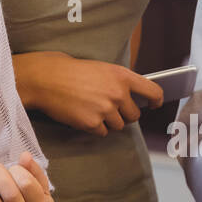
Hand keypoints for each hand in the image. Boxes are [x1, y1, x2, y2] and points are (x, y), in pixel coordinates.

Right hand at [16, 51, 162, 136]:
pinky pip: (102, 132)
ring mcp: (106, 109)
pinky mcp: (92, 123)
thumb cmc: (71, 71)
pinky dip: (94, 127)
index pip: (152, 92)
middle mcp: (118, 93)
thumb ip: (119, 82)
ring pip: (118, 126)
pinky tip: (83, 114)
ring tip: (91, 108)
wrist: (46, 78)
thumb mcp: (101, 69)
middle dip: (124, 114)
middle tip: (107, 107)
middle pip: (134, 115)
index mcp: (122, 76)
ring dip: (108, 121)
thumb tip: (131, 98)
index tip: (153, 105)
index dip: (155, 101)